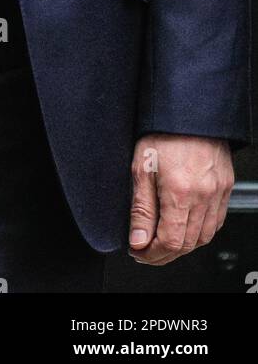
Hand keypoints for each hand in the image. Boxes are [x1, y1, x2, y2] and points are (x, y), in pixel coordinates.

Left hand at [128, 133, 234, 263]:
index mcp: (180, 192)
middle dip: (163, 254)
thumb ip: (141, 208)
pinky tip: (186, 227)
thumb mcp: (141, 166)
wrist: (189, 109)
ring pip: (203, 237)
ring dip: (182, 246)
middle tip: (145, 251)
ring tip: (162, 241)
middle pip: (187, 244)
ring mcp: (218, 192)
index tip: (138, 252)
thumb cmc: (163, 131)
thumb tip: (138, 240)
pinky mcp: (225, 186)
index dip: (151, 254)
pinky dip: (200, 232)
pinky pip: (216, 222)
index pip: (169, 242)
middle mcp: (203, 196)